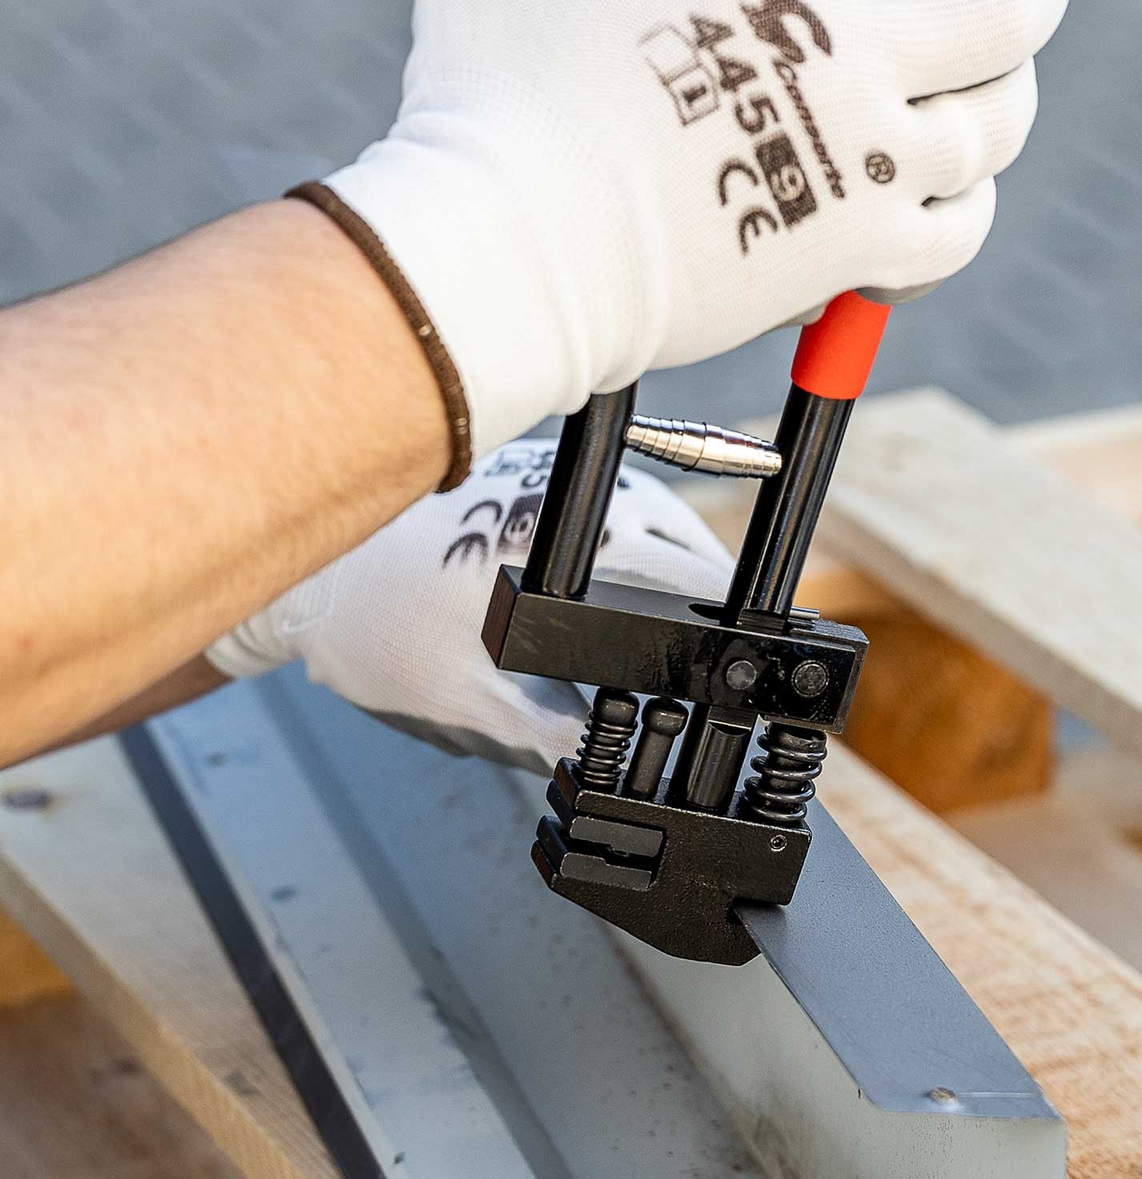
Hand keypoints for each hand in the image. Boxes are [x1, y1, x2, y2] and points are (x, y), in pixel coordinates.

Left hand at [205, 439, 734, 772]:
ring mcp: (530, 478)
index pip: (664, 561)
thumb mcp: (460, 698)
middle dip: (701, 563)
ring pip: (631, 497)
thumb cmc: (372, 631)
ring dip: (666, 537)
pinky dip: (626, 521)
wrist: (303, 576)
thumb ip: (540, 731)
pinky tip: (624, 562)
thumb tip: (600, 759)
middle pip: (661, 518)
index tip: (746, 622)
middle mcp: (550, 497)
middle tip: (729, 614)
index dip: (714, 594)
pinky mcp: (510, 474)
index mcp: (551, 545)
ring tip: (690, 591)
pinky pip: (595, 491)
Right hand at [303, 0, 1099, 477]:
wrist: (504, 256)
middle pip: (1012, 5)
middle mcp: (844, 53)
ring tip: (989, 82)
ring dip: (1006, 93)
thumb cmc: (483, 89)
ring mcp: (861, 163)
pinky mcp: (853, 255)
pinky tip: (938, 186)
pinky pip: (962, 225)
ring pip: (1001, 121)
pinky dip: (964, 202)